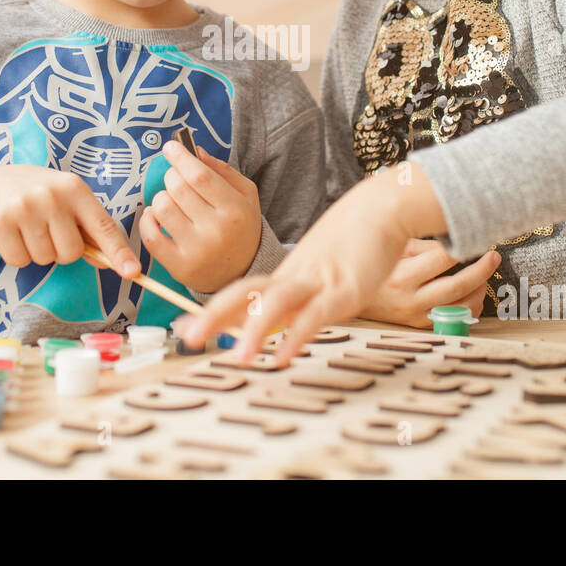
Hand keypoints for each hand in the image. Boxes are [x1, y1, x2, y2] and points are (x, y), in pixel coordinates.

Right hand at [0, 164, 139, 276]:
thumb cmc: (36, 194)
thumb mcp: (65, 200)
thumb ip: (88, 229)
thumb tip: (109, 262)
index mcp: (74, 189)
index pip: (103, 225)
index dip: (119, 251)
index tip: (133, 272)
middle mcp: (51, 196)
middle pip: (71, 252)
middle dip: (61, 250)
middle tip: (47, 230)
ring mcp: (24, 209)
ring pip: (45, 259)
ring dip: (38, 252)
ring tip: (27, 228)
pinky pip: (19, 260)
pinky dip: (17, 254)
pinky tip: (11, 234)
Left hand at [139, 141, 261, 293]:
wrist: (242, 272)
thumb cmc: (240, 226)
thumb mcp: (244, 195)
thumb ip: (221, 170)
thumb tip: (194, 150)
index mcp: (235, 209)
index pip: (200, 176)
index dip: (181, 157)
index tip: (170, 147)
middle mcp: (216, 231)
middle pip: (178, 188)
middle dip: (171, 176)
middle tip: (175, 178)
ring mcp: (196, 250)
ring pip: (162, 208)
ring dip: (160, 197)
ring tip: (170, 200)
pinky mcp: (179, 266)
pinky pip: (150, 235)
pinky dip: (148, 220)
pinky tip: (156, 217)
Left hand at [178, 168, 415, 362]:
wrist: (380, 208)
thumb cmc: (352, 239)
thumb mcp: (319, 268)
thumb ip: (299, 293)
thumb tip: (278, 321)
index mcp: (285, 274)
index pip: (240, 291)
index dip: (212, 311)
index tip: (185, 328)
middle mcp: (294, 277)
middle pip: (245, 292)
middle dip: (214, 316)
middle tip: (188, 337)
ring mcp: (318, 281)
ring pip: (277, 302)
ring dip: (255, 329)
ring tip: (240, 357)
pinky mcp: (346, 289)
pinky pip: (316, 314)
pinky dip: (298, 334)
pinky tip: (286, 354)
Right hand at [360, 239, 499, 327]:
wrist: (351, 297)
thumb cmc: (373, 267)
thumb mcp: (393, 251)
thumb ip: (423, 246)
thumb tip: (454, 242)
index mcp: (401, 276)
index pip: (443, 259)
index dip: (462, 247)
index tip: (473, 238)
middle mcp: (410, 300)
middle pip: (458, 285)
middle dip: (482, 269)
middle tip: (493, 256)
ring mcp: (417, 316)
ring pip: (462, 307)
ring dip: (480, 289)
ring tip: (485, 275)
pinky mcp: (421, 325)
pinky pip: (455, 319)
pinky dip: (470, 307)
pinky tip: (474, 293)